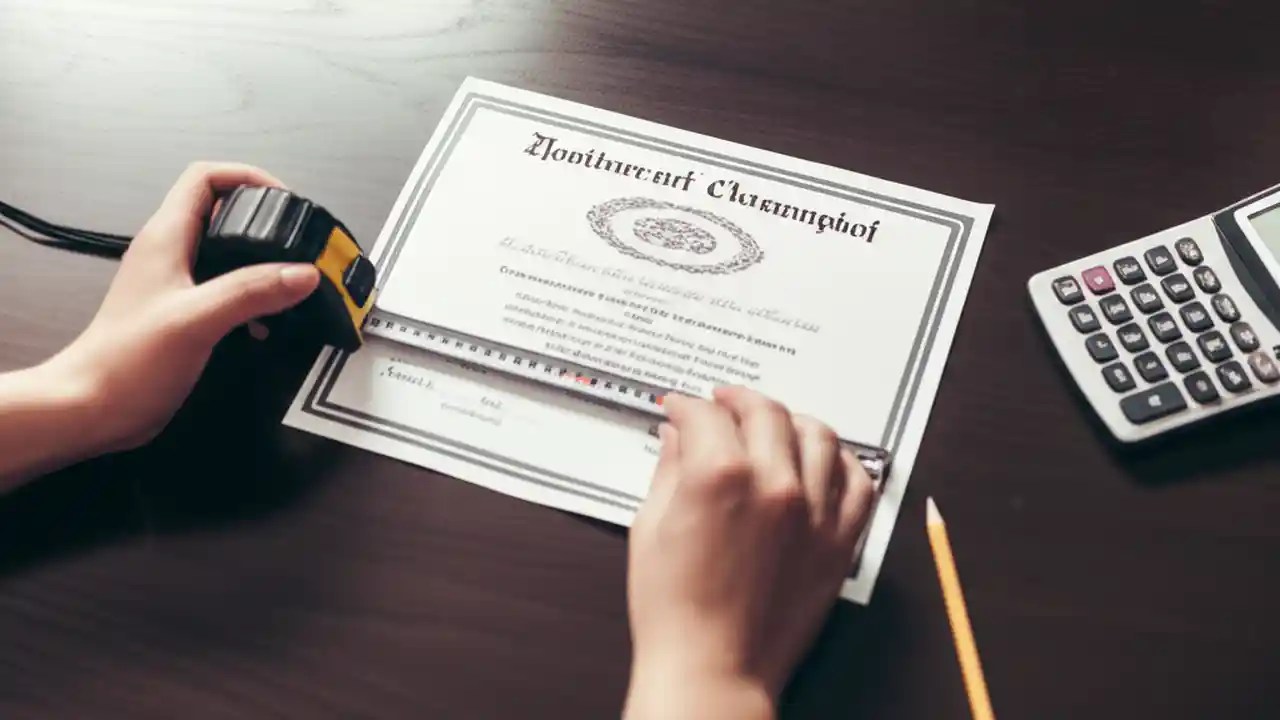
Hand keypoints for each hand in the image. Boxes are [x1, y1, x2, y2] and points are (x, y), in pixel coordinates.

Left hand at [40, 162, 319, 457]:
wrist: (93, 407)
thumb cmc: (125, 361)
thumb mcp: (197, 319)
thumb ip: (252, 291)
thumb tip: (302, 272)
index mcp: (166, 238)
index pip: (206, 178)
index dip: (248, 177)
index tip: (285, 199)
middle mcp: (170, 254)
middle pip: (223, 213)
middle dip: (265, 222)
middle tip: (296, 241)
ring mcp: (175, 284)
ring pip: (226, 253)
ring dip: (261, 264)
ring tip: (289, 283)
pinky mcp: (182, 313)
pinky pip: (224, 290)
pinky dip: (251, 298)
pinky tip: (266, 323)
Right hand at [624, 387, 875, 719]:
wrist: (712, 669)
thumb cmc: (676, 611)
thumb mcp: (651, 527)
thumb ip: (668, 471)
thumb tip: (675, 438)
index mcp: (720, 474)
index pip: (706, 414)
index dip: (686, 405)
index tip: (679, 408)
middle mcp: (774, 483)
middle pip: (765, 412)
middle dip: (738, 399)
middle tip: (723, 402)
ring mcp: (814, 512)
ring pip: (817, 435)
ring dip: (791, 420)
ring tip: (775, 423)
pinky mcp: (838, 542)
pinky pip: (857, 483)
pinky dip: (842, 461)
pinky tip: (824, 459)